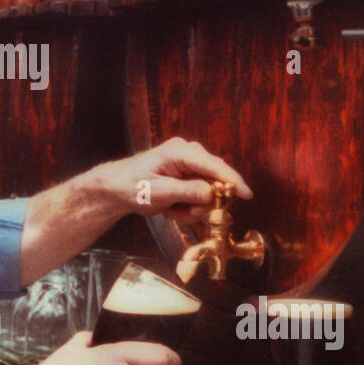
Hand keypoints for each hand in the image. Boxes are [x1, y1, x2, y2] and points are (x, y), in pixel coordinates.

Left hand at [97, 137, 251, 225]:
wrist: (116, 188)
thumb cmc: (132, 186)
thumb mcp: (159, 192)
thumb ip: (188, 191)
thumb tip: (213, 192)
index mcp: (180, 151)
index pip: (214, 165)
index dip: (232, 181)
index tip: (247, 195)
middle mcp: (189, 153)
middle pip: (215, 180)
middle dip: (202, 203)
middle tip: (179, 213)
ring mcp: (190, 163)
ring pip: (208, 191)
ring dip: (192, 208)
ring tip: (170, 210)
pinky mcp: (189, 174)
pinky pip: (201, 194)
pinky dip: (188, 207)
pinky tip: (171, 208)